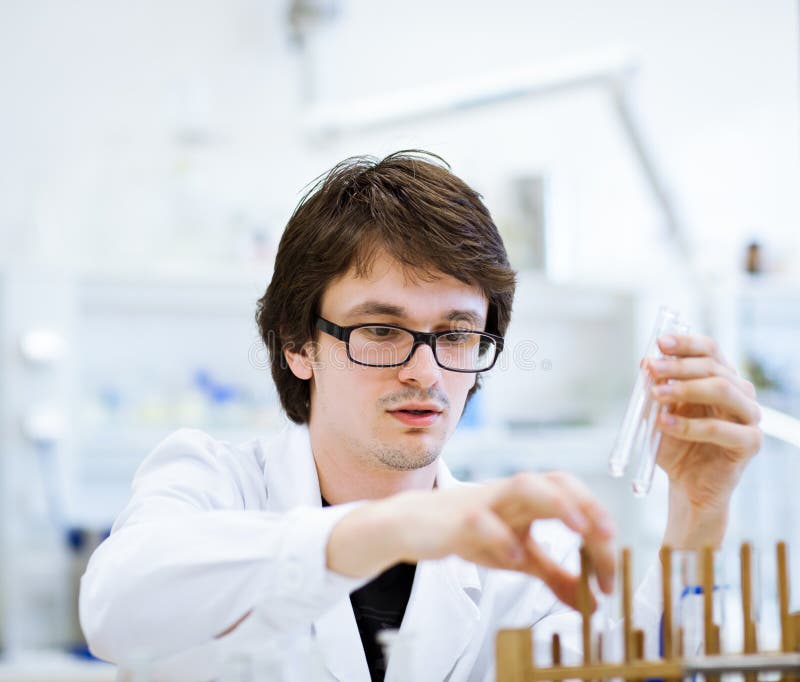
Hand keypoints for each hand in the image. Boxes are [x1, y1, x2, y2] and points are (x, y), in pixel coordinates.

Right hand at [327, 471, 615, 609]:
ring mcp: (484, 503)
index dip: (598, 524)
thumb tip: (594, 601)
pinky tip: (515, 557)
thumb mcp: (519, 556)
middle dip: (586, 503)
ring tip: (579, 529)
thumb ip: (556, 574)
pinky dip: (500, 536)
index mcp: (529, 501)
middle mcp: (510, 495)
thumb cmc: (468, 533)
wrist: (412, 526)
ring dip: (556, 503)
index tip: (610, 571)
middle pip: (554, 480)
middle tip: (607, 536)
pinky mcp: (457, 519)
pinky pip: (480, 521)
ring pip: (522, 486)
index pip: (572, 498)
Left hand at [646, 333, 761, 546]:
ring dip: (685, 388)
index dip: (686, 343)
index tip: (660, 343)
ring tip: (656, 394)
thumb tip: (645, 362)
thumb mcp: (658, 411)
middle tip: (651, 369)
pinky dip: (690, 425)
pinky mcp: (750, 443)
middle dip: (678, 366)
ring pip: (723, 390)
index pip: (710, 350)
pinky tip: (665, 423)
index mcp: (721, 378)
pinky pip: (721, 429)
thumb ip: (656, 388)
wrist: (686, 485)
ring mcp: (749, 417)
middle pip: (714, 367)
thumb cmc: (675, 444)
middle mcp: (740, 393)